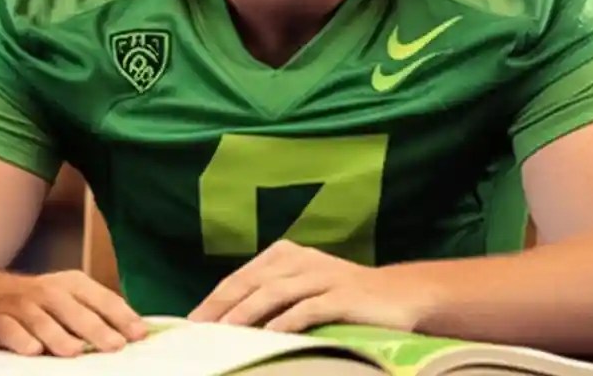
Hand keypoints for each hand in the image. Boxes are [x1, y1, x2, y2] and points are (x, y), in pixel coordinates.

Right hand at [0, 269, 148, 356]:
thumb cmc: (38, 303)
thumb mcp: (68, 300)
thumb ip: (97, 314)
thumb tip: (136, 332)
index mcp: (71, 284)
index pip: (101, 297)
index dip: (121, 315)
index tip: (140, 334)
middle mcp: (48, 291)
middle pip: (73, 308)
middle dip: (95, 327)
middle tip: (115, 345)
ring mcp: (21, 304)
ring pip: (41, 319)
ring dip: (58, 335)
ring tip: (76, 352)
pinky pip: (8, 328)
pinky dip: (20, 339)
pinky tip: (33, 351)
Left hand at [187, 240, 425, 333]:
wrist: (402, 295)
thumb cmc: (344, 297)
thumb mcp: (304, 288)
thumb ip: (271, 298)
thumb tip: (228, 323)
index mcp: (285, 255)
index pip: (240, 278)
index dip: (214, 299)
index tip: (190, 322)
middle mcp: (301, 260)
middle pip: (251, 282)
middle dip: (221, 307)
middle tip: (197, 330)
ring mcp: (323, 276)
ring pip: (274, 292)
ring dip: (246, 313)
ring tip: (224, 333)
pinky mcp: (343, 296)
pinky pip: (309, 308)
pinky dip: (286, 322)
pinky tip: (270, 336)